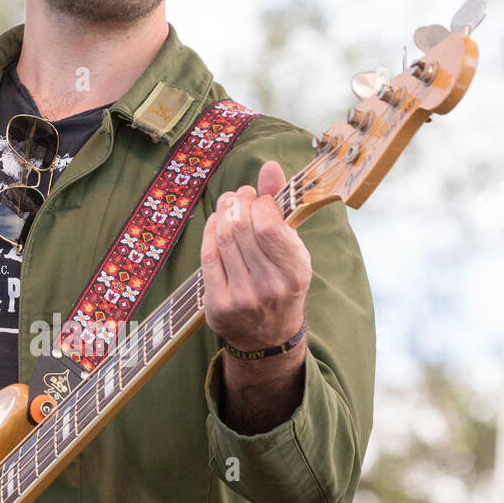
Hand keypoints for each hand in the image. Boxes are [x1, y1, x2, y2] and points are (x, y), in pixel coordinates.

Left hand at [201, 160, 310, 350]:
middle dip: (237, 203)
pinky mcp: (219, 304)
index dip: (257, 203)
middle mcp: (270, 286)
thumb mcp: (292, 249)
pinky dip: (209, 233)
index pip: (268, 225)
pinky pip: (208, 257)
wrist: (268, 336)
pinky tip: (215, 223)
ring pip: (224, 240)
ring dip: (222, 214)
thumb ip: (281, 206)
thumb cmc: (281, 283)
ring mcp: (243, 297)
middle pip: (242, 229)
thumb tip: (270, 166)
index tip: (256, 198)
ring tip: (227, 205)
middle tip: (237, 196)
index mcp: (295, 271)